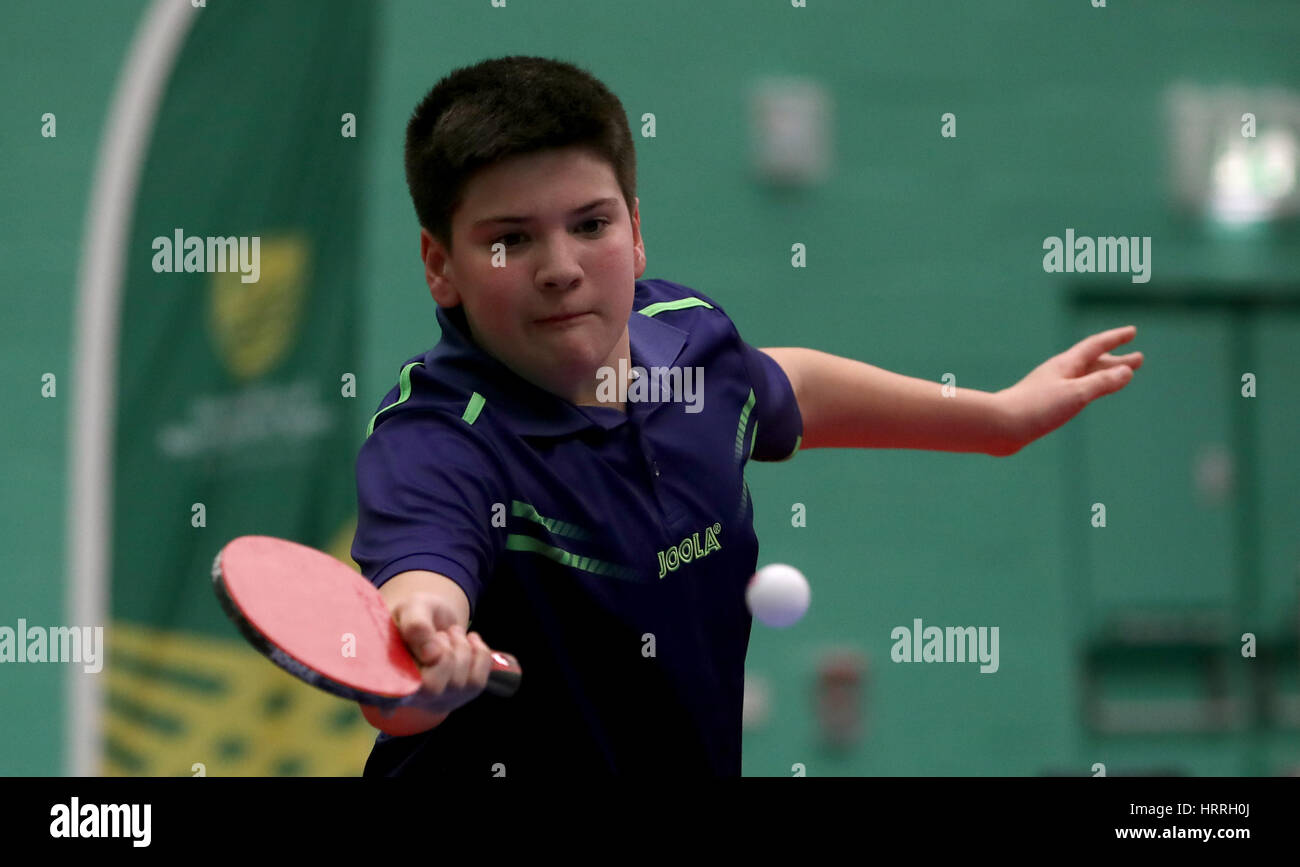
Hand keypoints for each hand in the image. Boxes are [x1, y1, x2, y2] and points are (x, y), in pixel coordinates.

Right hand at [388, 593, 494, 715]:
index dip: (410, 679)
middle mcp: (411, 696)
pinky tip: (468, 640)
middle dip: (444, 651)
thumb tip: (431, 655)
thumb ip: (416, 625)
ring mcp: (438, 699)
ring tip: (450, 634)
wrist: (435, 617)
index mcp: (388, 676)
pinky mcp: (462, 696)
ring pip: (460, 684)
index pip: (391, 698)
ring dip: (461, 648)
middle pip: (433, 687)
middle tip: (439, 634)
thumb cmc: (417, 615)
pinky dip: (479, 653)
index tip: (428, 653)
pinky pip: (479, 681)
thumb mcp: (412, 608)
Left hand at [996, 325, 1142, 454]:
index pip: (1095, 346)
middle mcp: (1058, 373)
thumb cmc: (1036, 408)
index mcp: (1065, 365)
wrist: (998, 426)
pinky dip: (1089, 389)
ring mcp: (1050, 388)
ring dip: (1104, 374)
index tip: (1132, 331)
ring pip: (1084, 377)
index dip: (1115, 338)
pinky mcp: (1044, 404)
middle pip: (1092, 362)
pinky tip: (1086, 395)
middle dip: (1116, 360)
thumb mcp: (1075, 394)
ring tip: (1119, 376)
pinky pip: (1075, 391)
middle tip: (1139, 359)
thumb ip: (1102, 383)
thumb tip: (1126, 371)